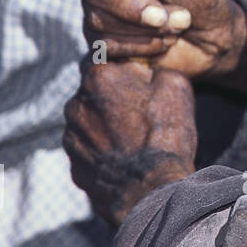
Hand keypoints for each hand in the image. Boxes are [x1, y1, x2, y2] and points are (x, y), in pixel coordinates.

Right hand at [60, 0, 246, 85]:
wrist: (215, 39)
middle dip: (133, 6)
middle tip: (167, 16)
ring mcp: (101, 9)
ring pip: (96, 20)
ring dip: (143, 28)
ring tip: (175, 26)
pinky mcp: (105, 41)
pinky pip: (104, 47)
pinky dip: (139, 47)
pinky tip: (162, 43)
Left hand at [63, 59, 197, 225]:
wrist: (153, 191)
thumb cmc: (166, 135)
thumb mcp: (175, 85)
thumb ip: (153, 68)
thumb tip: (144, 69)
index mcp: (98, 77)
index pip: (101, 55)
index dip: (122, 64)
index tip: (138, 75)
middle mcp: (76, 103)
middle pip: (93, 90)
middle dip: (112, 95)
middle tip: (141, 110)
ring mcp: (71, 136)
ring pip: (88, 120)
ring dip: (105, 123)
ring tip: (134, 139)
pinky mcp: (74, 164)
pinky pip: (88, 148)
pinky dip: (103, 149)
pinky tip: (127, 157)